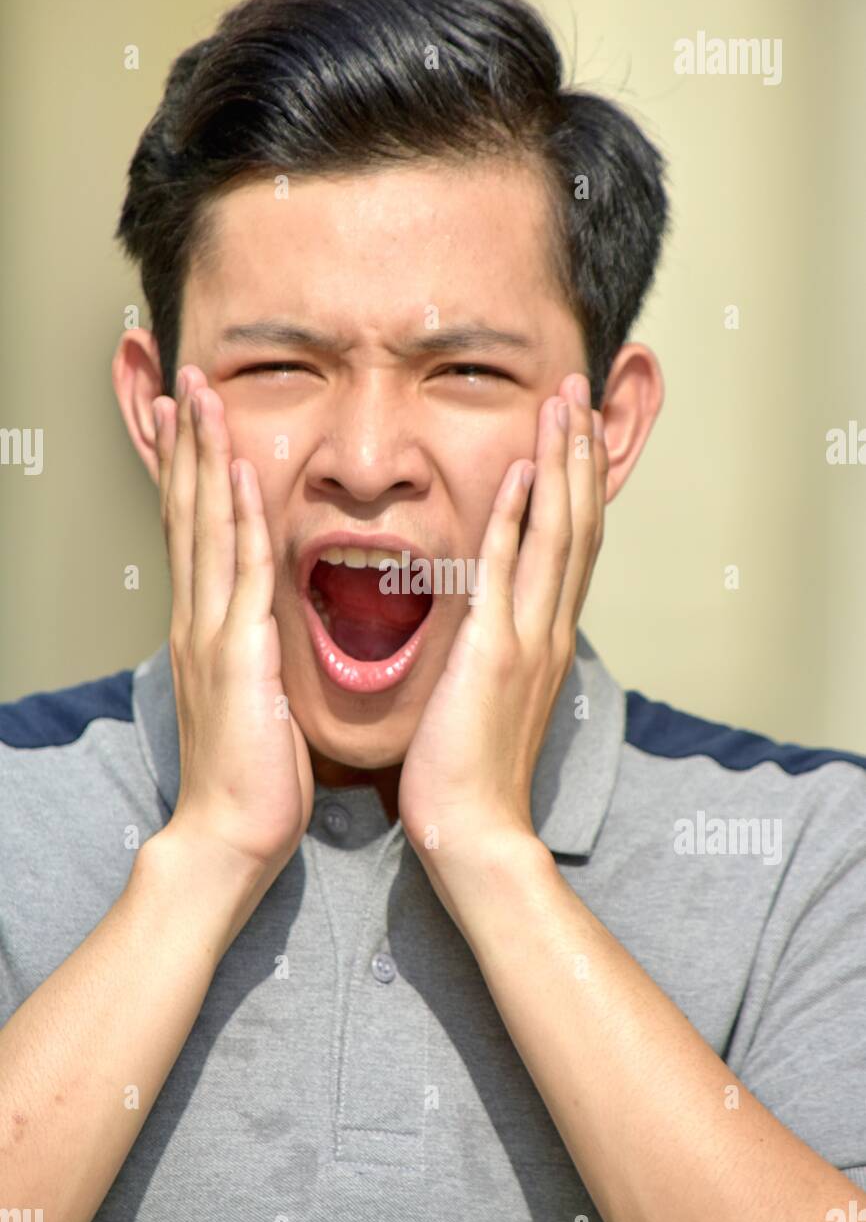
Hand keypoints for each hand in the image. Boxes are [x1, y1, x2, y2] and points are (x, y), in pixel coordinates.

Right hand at [152, 365, 313, 872]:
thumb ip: (258, 651)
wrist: (231, 834)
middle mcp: (199, 619)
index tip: (187, 422)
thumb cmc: (254, 774)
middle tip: (186, 381)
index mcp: (207, 628)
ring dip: (207, 459)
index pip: (195, 533)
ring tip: (202, 399)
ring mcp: (212, 633)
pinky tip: (243, 473)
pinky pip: (242, 572)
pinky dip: (241, 518)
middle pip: (190, 513)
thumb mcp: (256, 696)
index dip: (190, 474)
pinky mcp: (238, 654)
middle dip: (188, 444)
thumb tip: (271, 624)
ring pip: (208, 527)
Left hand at [397, 373, 606, 908]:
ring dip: (560, 465)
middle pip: (576, 523)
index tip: (573, 430)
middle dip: (577, 453)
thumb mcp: (489, 694)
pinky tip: (519, 471)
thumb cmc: (470, 769)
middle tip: (578, 390)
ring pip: (555, 534)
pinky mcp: (494, 654)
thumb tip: (487, 616)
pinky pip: (506, 572)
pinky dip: (515, 518)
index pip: (570, 544)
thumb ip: (494, 647)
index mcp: (545, 638)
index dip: (576, 483)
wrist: (473, 831)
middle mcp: (548, 629)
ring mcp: (528, 639)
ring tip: (561, 405)